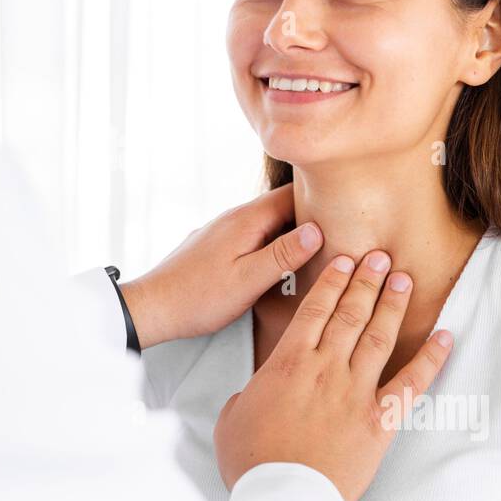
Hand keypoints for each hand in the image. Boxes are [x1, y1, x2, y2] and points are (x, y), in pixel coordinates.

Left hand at [118, 185, 322, 349]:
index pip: (294, 193)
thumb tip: (318, 230)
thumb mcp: (248, 281)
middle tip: (342, 235)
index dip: (323, 200)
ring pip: (269, 221)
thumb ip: (284, 255)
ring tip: (317, 251)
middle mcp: (235, 216)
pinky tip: (281, 262)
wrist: (152, 307)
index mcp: (246, 219)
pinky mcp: (217, 244)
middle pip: (284, 205)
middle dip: (311, 216)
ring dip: (291, 232)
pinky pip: (254, 233)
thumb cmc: (198, 298)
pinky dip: (272, 242)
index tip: (349, 213)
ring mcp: (224, 228)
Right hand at [213, 251, 454, 500]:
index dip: (332, 282)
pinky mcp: (379, 420)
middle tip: (379, 256)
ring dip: (392, 304)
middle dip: (365, 281)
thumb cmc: (252, 460)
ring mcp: (355, 391)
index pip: (315, 310)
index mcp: (288, 362)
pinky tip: (445, 337)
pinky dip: (430, 358)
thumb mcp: (232, 417)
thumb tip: (251, 396)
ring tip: (404, 279)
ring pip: (379, 336)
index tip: (344, 260)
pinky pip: (412, 383)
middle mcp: (325, 367)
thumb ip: (247, 396)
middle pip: (350, 313)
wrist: (284, 495)